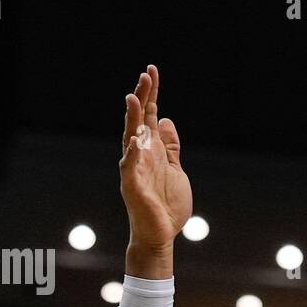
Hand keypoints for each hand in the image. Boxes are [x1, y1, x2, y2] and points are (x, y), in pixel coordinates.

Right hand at [119, 65, 192, 252]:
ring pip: (130, 138)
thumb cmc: (166, 205)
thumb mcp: (175, 169)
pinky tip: (136, 140)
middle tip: (146, 74)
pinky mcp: (132, 187)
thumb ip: (170, 147)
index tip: (152, 71)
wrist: (160, 235)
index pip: (149, 115)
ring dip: (131, 118)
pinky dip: (132, 154)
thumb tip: (166, 121)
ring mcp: (134, 169)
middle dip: (142, 97)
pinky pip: (130, 168)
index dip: (151, 94)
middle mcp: (140, 155)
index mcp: (151, 150)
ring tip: (132, 97)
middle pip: (138, 120)